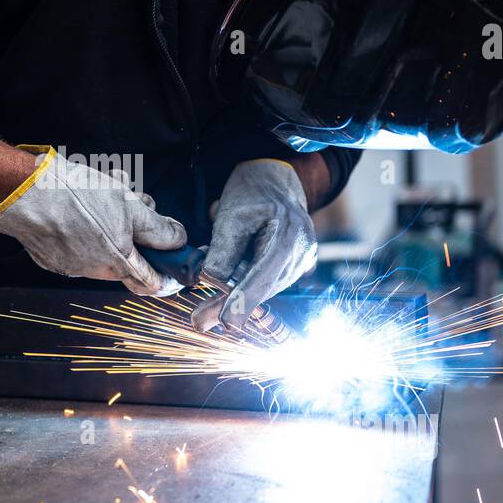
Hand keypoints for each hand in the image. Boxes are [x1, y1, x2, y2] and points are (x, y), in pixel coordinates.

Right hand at [0, 146, 186, 294]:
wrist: (23, 193)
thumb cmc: (73, 196)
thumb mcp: (128, 204)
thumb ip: (157, 228)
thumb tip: (177, 240)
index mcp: (116, 262)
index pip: (150, 283)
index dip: (169, 276)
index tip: (178, 268)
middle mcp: (93, 270)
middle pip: (127, 257)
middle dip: (137, 231)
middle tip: (137, 203)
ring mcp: (69, 264)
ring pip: (103, 245)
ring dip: (112, 220)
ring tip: (109, 188)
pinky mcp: (50, 253)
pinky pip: (77, 242)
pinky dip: (86, 224)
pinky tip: (81, 198)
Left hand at [192, 159, 316, 331]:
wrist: (274, 180)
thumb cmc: (252, 192)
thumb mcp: (231, 215)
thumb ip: (223, 250)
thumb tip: (210, 281)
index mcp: (289, 235)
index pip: (264, 276)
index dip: (244, 301)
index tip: (227, 322)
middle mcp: (302, 251)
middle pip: (263, 288)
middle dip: (231, 306)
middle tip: (199, 321)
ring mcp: (302, 260)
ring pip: (264, 288)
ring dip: (235, 298)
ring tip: (204, 312)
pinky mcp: (295, 265)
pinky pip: (267, 282)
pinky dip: (245, 288)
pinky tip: (225, 293)